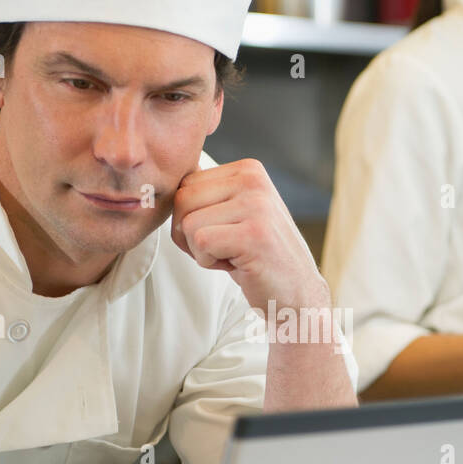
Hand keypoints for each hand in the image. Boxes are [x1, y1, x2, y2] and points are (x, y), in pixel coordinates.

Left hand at [172, 159, 328, 310]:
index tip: (222, 234)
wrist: (297, 293)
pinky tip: (237, 265)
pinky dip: (209, 262)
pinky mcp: (253, 234)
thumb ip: (208, 196)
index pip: (186, 184)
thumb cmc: (258, 257)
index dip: (191, 217)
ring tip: (233, 256)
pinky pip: (201, 242)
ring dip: (201, 250)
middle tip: (223, 249)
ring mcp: (256, 205)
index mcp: (248, 170)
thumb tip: (165, 184)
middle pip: (182, 200)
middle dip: (190, 234)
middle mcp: (253, 180)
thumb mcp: (236, 214)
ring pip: (188, 223)